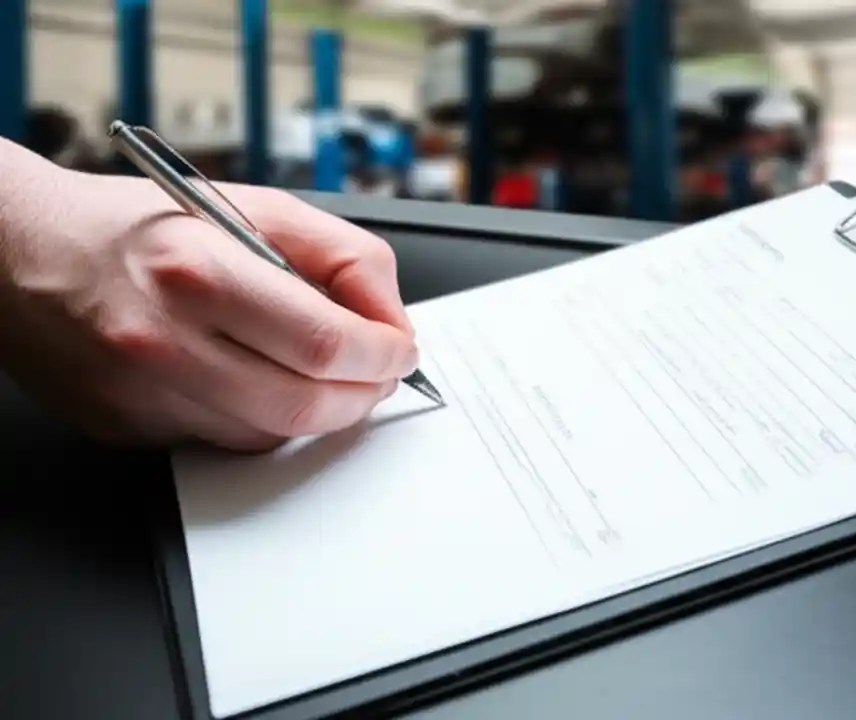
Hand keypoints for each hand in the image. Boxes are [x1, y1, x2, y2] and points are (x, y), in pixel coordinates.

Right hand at [0, 143, 417, 450]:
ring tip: (324, 372)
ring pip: (272, 434)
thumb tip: (392, 319)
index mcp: (198, 273)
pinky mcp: (128, 430)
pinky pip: (225, 443)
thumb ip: (341, 256)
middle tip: (379, 371)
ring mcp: (141, 397)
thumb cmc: (139, 225)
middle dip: (364, 393)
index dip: (383, 355)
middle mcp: (163, 342)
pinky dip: (262, 419)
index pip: (325, 343)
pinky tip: (257, 380)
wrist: (21, 254)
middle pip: (307, 405)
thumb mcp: (253, 207)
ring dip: (320, 411)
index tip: (400, 349)